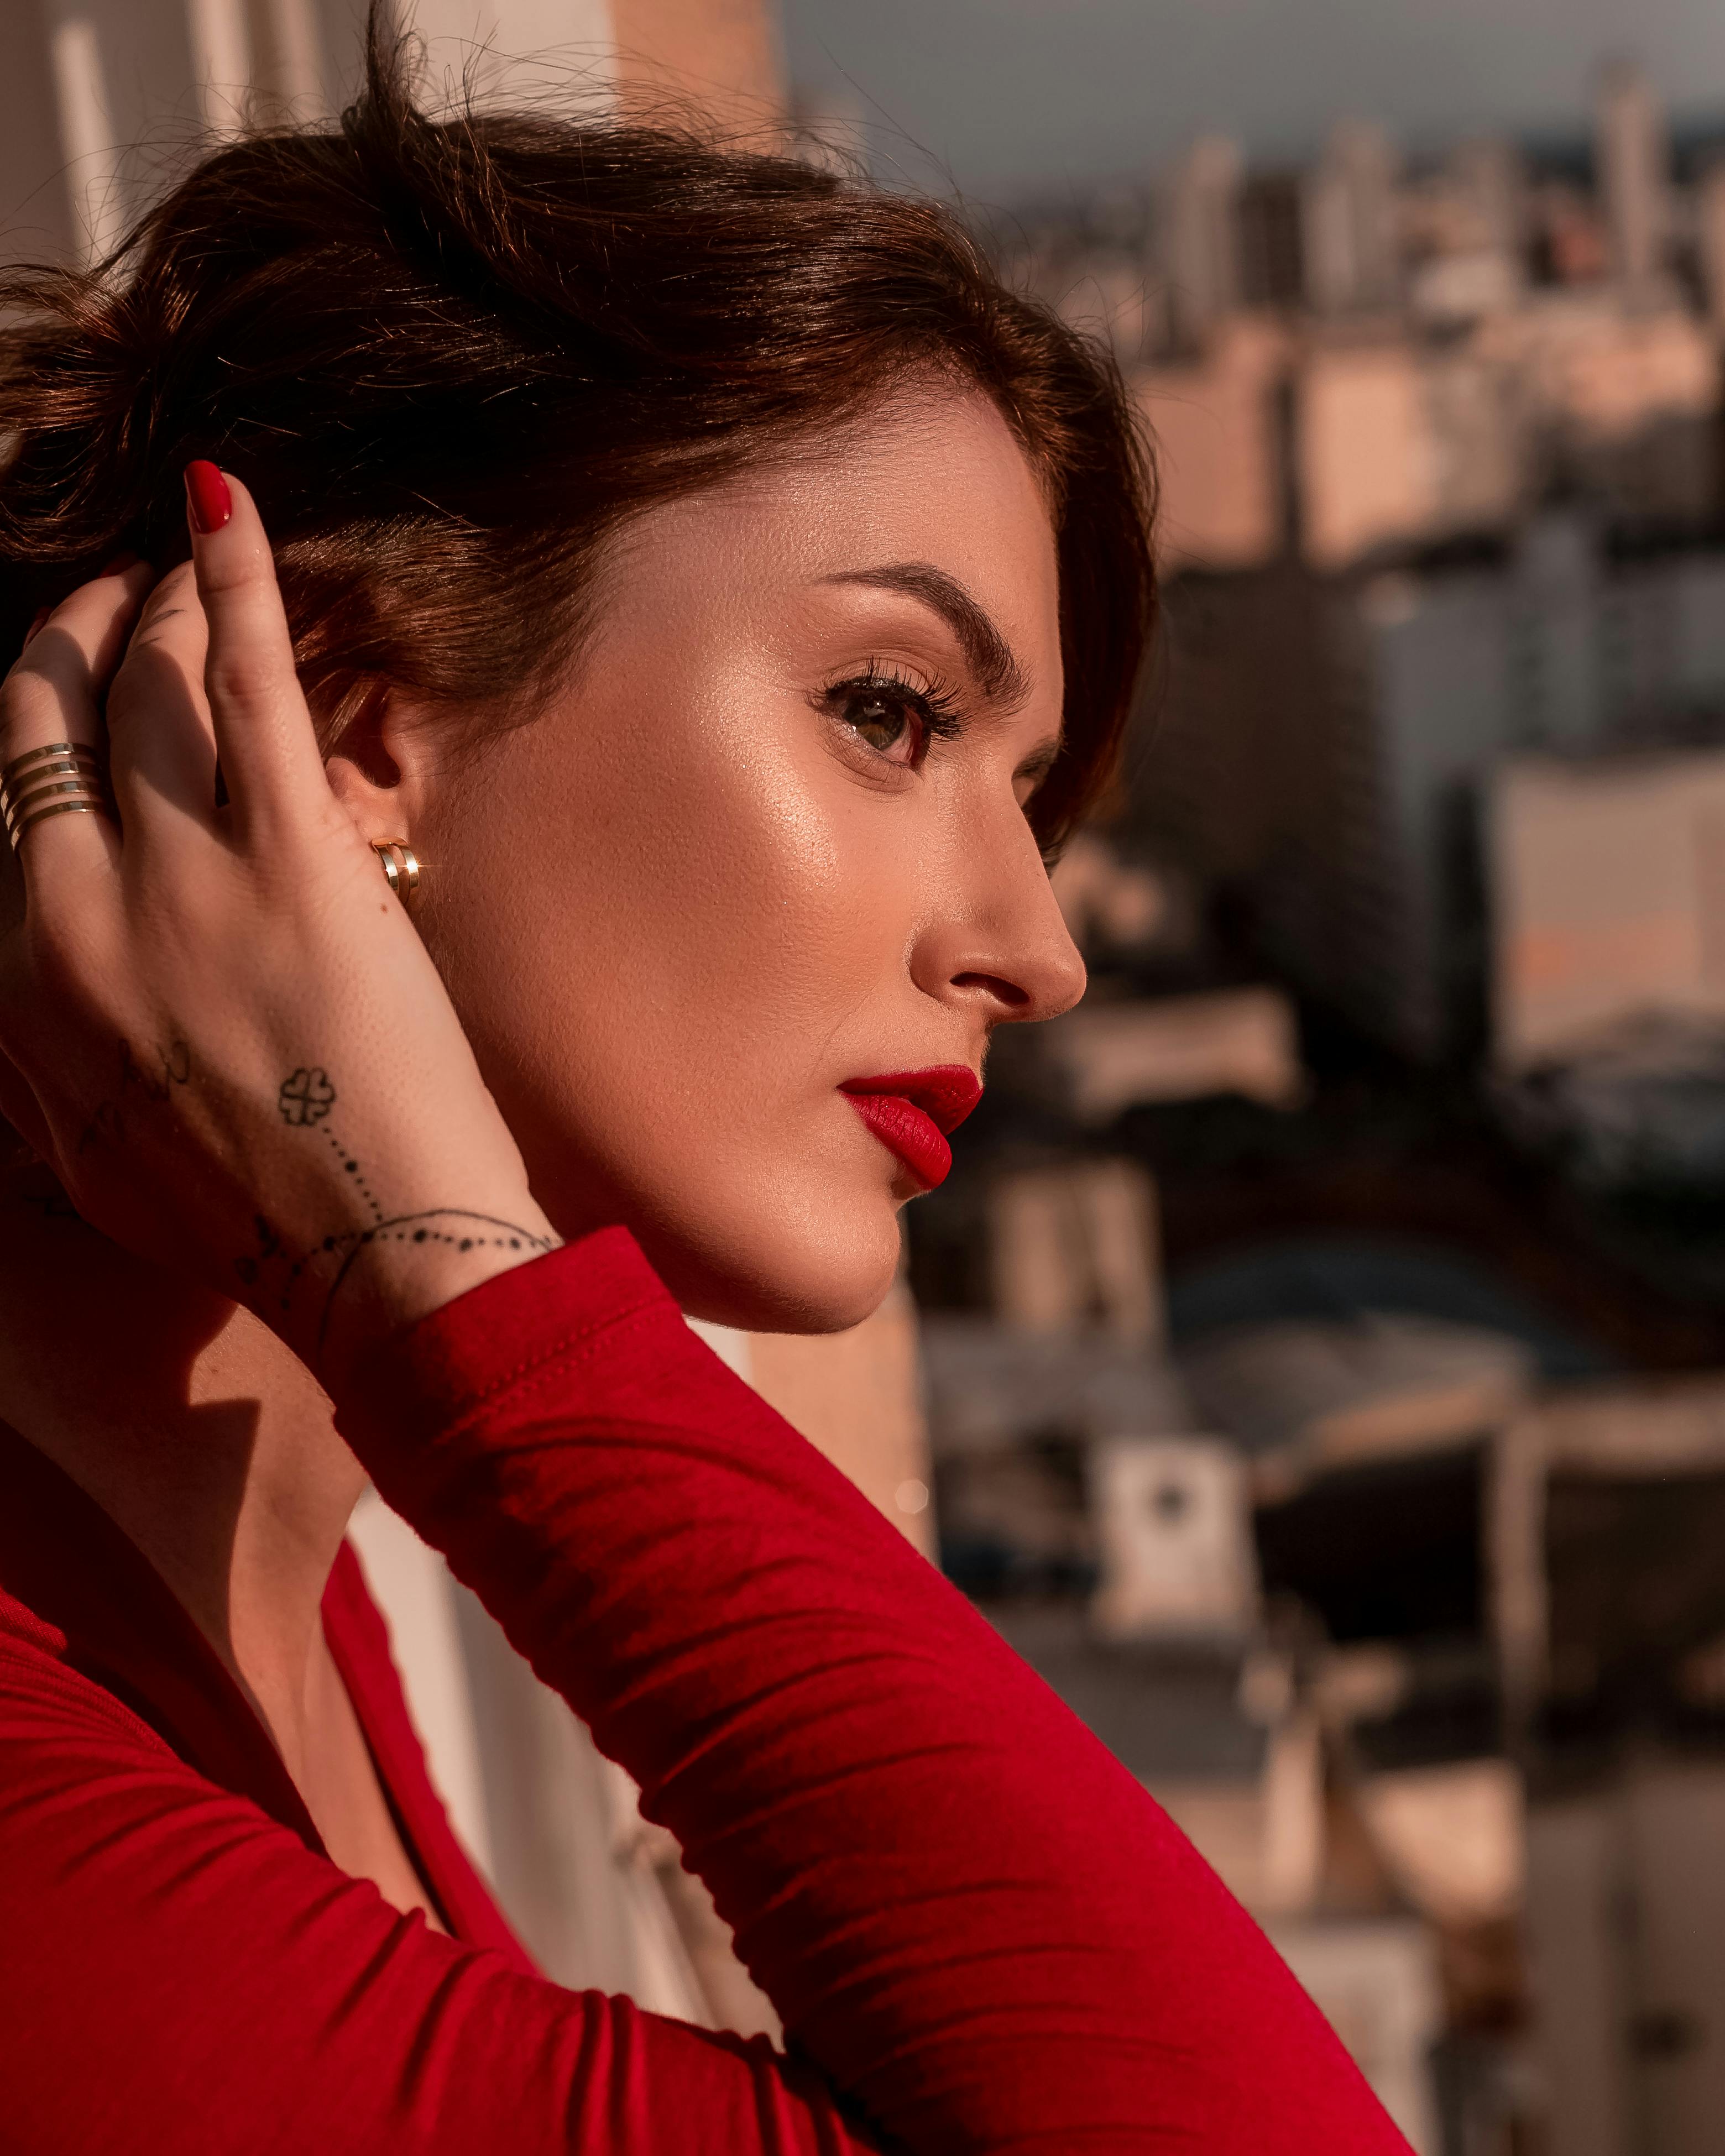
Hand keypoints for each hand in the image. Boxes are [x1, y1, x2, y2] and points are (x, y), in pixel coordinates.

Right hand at [0, 467, 558, 1386]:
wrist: (374, 1251)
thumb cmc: (251, 1222)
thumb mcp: (91, 1156)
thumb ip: (36, 1063)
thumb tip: (23, 998)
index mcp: (24, 981)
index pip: (0, 809)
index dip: (32, 733)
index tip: (64, 693)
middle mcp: (75, 906)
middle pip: (44, 725)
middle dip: (68, 642)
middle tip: (106, 599)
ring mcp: (182, 871)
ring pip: (141, 688)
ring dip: (150, 609)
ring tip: (170, 571)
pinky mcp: (292, 851)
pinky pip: (247, 681)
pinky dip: (233, 581)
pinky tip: (227, 507)